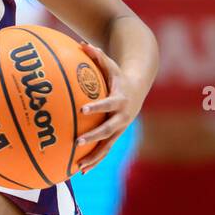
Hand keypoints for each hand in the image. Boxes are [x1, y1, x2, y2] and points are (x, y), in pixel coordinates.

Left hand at [74, 42, 146, 173]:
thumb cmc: (118, 75)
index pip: (108, 104)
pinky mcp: (116, 136)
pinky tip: (81, 171)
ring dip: (94, 157)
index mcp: (120, 100)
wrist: (137, 89)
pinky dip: (94, 160)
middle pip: (108, 130)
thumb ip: (96, 55)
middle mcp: (121, 117)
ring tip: (79, 168)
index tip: (82, 110)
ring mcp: (119, 129)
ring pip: (107, 146)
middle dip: (93, 137)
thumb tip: (81, 44)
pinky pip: (104, 150)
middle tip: (77, 142)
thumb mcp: (110, 64)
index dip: (97, 107)